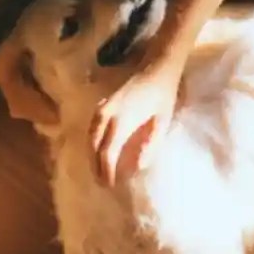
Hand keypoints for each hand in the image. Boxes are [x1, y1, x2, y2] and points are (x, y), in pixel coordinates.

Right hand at [90, 61, 180, 186]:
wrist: (157, 67)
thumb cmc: (163, 95)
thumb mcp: (162, 122)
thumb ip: (150, 145)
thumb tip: (138, 167)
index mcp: (121, 122)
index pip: (107, 154)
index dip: (106, 172)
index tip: (110, 186)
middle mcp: (106, 115)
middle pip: (94, 147)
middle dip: (96, 167)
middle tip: (102, 184)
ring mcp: (102, 108)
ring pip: (90, 137)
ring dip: (92, 155)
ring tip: (99, 171)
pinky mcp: (103, 103)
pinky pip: (92, 128)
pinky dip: (93, 142)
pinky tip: (99, 150)